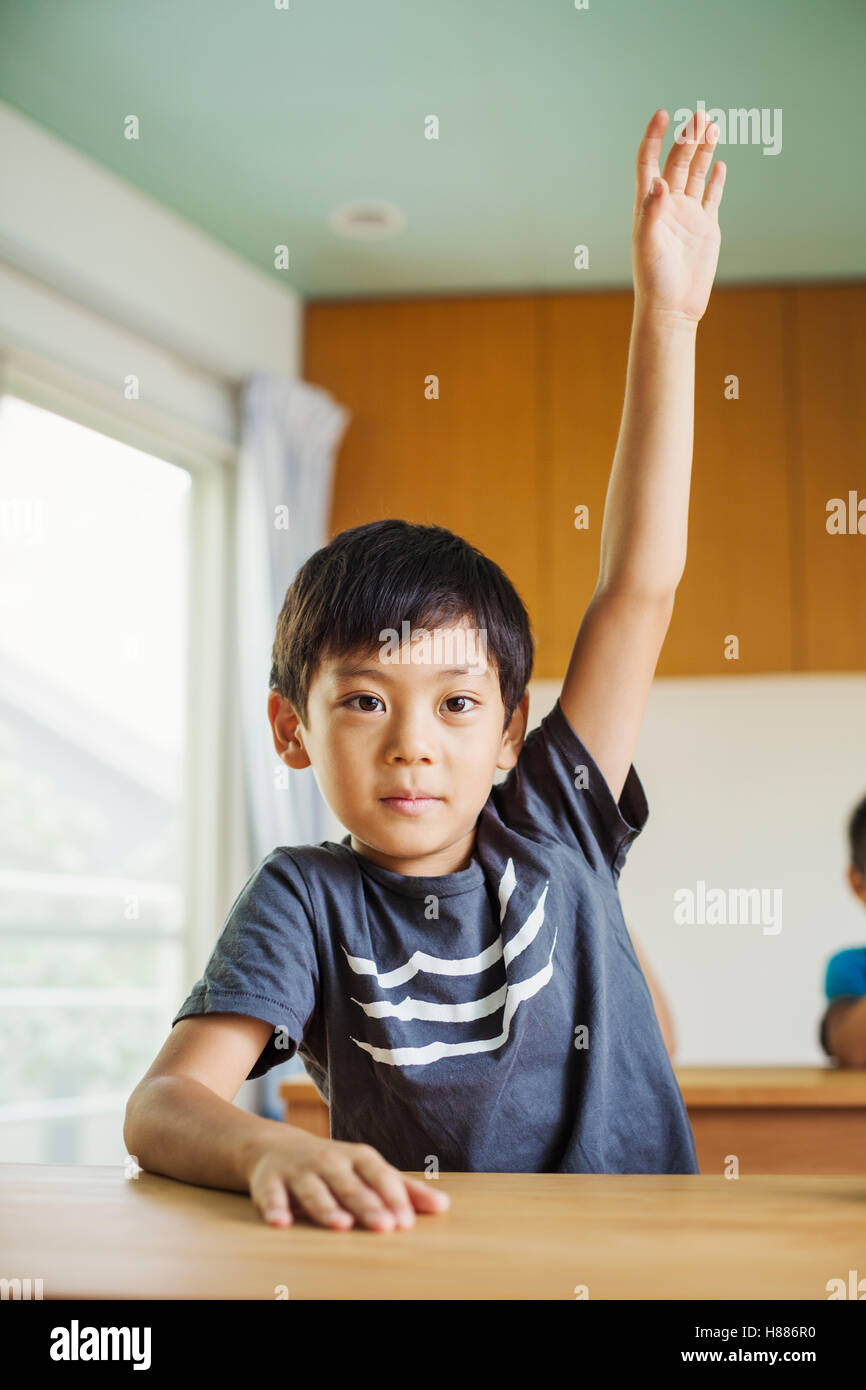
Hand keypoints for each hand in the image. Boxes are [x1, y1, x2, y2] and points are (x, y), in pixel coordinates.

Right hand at [248, 1133, 449, 1230]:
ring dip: (327, 1208)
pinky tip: (281, 1223)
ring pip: (314, 1191)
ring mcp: (298, 1171)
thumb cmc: (334, 1167)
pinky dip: (274, 1208)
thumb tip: (444, 1206)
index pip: (379, 1176)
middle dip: (367, 1205)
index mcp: (357, 1158)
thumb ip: (403, 1189)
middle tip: (385, 1227)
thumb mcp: (367, 1171)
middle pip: (350, 1185)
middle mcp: (329, 1162)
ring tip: (341, 1225)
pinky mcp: (269, 1181)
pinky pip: (271, 1196)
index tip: (407, 1222)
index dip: (393, 1197)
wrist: (275, 1147)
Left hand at [632, 108, 726, 324]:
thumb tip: (658, 182)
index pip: (649, 162)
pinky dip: (715, 180)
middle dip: (687, 138)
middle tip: (700, 115)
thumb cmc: (654, 280)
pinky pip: (711, 197)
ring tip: (712, 126)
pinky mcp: (706, 227)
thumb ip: (652, 211)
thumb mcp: (648, 244)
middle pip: (677, 162)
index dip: (654, 138)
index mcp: (648, 206)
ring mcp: (688, 215)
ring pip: (695, 174)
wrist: (673, 308)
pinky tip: (719, 164)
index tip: (663, 114)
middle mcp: (668, 206)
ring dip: (703, 151)